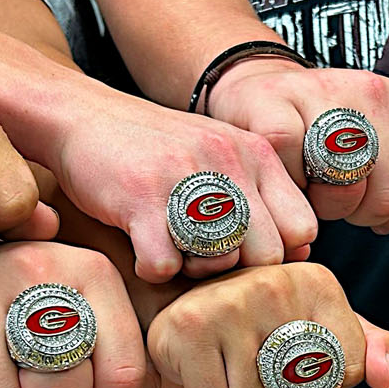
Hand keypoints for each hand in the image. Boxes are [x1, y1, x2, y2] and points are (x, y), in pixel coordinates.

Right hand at [51, 91, 317, 282]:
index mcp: (256, 154)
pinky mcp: (140, 199)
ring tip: (174, 249)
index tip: (243, 250)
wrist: (83, 116)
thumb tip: (305, 250)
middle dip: (237, 270)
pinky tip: (142, 250)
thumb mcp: (222, 160)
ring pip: (220, 263)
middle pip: (266, 254)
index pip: (302, 228)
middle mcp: (229, 162)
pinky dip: (151, 269)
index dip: (276, 252)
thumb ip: (264, 199)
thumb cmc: (158, 150)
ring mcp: (185, 179)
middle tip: (203, 257)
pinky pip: (165, 266)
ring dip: (194, 271)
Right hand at [148, 262, 388, 387]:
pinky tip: (208, 367)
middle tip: (262, 366)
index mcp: (317, 281)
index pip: (349, 370)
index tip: (304, 363)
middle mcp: (275, 283)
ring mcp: (229, 304)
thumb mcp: (327, 327)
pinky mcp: (189, 329)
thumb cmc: (266, 323)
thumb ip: (374, 349)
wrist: (184, 305)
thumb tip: (385, 377)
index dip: (327, 385)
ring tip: (233, 365)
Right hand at [207, 59, 388, 242]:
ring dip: (327, 207)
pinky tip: (286, 179)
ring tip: (314, 194)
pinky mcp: (274, 103)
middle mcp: (371, 90)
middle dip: (363, 216)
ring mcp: (322, 92)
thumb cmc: (324, 136)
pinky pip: (293, 170)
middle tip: (340, 205)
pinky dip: (288, 188)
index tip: (379, 220)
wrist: (261, 93)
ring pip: (345, 183)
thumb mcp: (378, 157)